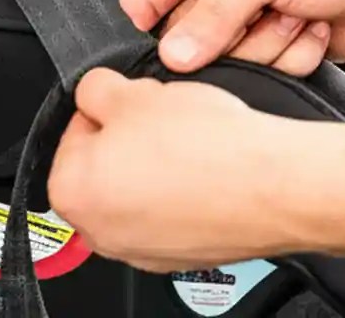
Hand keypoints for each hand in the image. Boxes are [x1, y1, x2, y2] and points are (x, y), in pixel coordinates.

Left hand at [48, 69, 307, 271]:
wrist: (273, 186)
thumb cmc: (204, 146)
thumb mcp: (133, 92)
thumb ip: (95, 89)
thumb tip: (94, 93)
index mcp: (71, 191)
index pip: (76, 128)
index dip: (112, 105)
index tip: (136, 99)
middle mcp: (99, 232)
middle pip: (105, 164)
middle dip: (132, 137)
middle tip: (167, 118)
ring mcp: (141, 250)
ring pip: (139, 189)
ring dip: (159, 162)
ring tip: (193, 142)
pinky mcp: (181, 256)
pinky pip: (171, 212)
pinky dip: (184, 190)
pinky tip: (208, 168)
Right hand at [121, 0, 344, 72]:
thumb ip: (214, 14)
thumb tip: (173, 54)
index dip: (151, 24)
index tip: (178, 39)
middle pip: (191, 44)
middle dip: (234, 36)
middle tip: (266, 8)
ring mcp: (253, 25)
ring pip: (234, 66)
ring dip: (273, 44)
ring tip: (299, 10)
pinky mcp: (282, 52)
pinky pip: (272, 76)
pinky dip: (299, 55)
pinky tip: (317, 26)